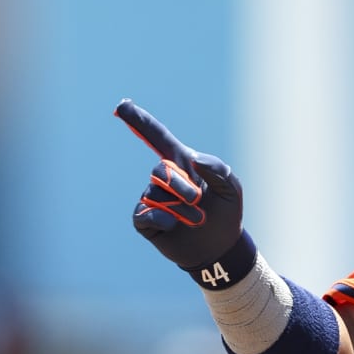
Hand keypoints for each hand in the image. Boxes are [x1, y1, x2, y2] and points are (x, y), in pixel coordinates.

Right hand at [115, 99, 245, 282]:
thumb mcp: (231, 189)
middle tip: (199, 200)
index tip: (122, 105)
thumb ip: (218, 169)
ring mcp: (153, 198)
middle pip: (161, 170)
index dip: (140, 121)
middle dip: (182, 186)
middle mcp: (164, 178)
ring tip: (197, 219)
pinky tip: (174, 225)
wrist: (220, 248)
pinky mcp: (146, 220)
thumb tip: (194, 160)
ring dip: (181, 208)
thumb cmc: (226, 213)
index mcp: (183, 163)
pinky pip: (144, 214)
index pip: (157, 137)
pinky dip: (162, 218)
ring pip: (156, 194)